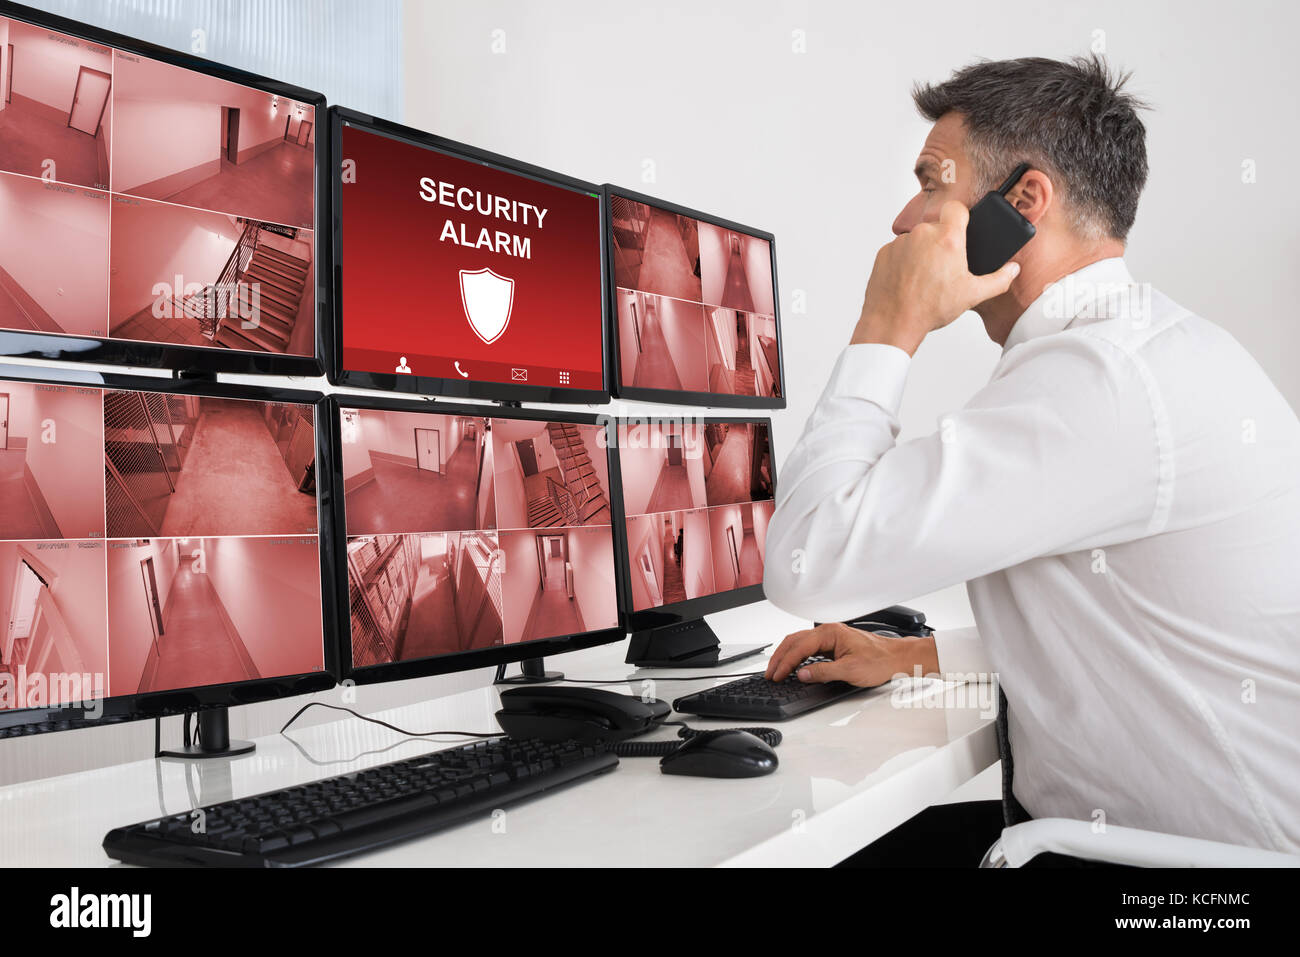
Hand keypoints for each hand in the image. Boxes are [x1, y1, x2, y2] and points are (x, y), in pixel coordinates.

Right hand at [764, 622, 938, 687]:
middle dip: (780, 657)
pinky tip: (793, 664)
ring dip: (786, 655)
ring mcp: (830, 636)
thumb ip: (822, 672)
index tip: (776, 675)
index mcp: (830, 633)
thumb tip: (801, 674)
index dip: (786, 662)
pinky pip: (808, 647)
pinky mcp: (833, 644)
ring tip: (776, 669)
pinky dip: (796, 655)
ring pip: (799, 643)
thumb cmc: (879, 661)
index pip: (800, 647)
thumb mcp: (849, 671)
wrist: (897, 658)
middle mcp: (828, 631)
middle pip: (794, 641)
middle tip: (770, 673)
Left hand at [852, 201, 1020, 354]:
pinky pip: (898, 251)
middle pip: (936, 227)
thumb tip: (1013, 270)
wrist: (893, 322)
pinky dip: (904, 261)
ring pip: (916, 240)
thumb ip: (998, 280)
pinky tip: (908, 280)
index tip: (962, 227)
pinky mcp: (884, 253)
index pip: (955, 207)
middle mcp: (922, 234)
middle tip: (945, 267)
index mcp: (947, 239)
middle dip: (942, 242)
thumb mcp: (972, 295)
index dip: (960, 216)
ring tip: (925, 278)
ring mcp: (900, 242)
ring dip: (922, 252)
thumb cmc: (930, 308)